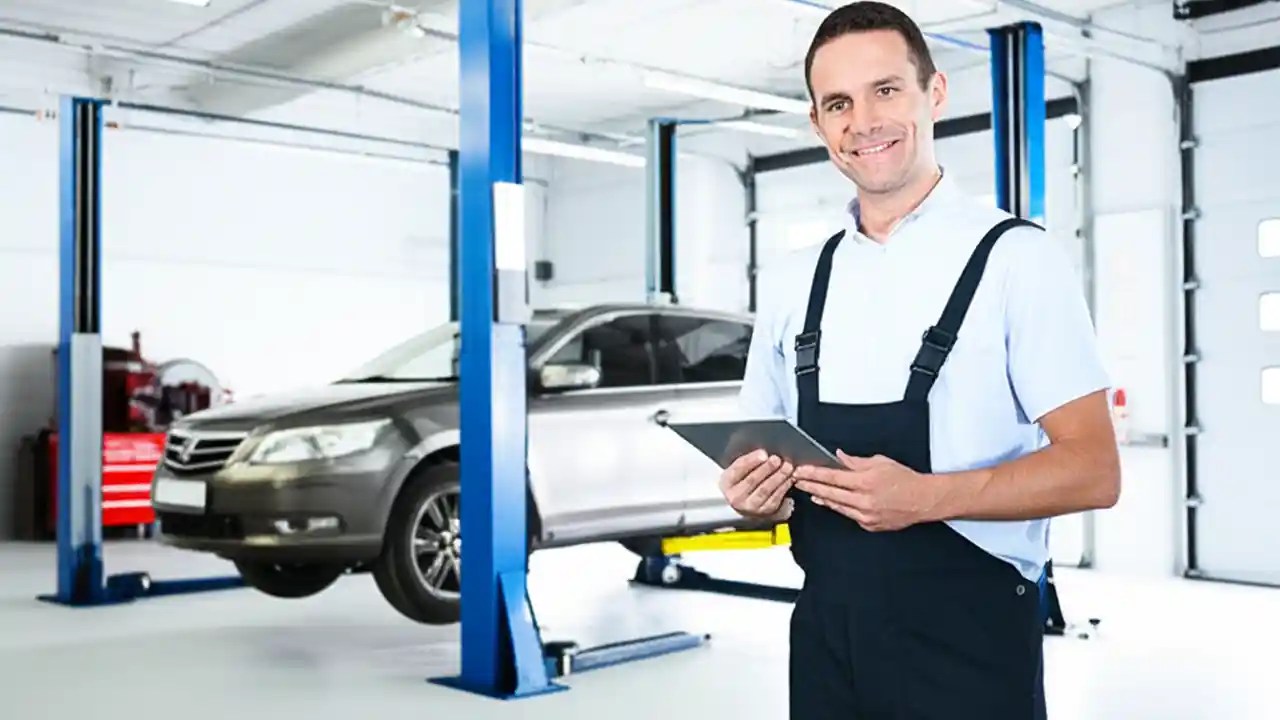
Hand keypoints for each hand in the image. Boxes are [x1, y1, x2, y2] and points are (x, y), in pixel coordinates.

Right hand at [719, 449, 794, 520]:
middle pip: (752, 480)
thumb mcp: (740, 470)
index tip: (763, 454)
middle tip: (777, 459)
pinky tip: (789, 478)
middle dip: (766, 468)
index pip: (737, 470)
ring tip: (786, 467)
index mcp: (727, 483)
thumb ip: (749, 461)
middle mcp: (736, 497)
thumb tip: (764, 453)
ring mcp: (750, 507)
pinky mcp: (765, 512)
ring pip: (765, 490)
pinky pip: (775, 498)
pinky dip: (783, 487)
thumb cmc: (744, 480)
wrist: (748, 503)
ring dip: (778, 477)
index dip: (751, 461)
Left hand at [792, 451, 940, 531]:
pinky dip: (838, 508)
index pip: (832, 477)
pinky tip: (829, 502)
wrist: (924, 500)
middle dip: (811, 486)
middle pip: (829, 493)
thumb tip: (838, 457)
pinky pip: (848, 515)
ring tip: (810, 491)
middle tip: (797, 481)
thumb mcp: (880, 462)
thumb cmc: (905, 480)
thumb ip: (855, 461)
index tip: (801, 471)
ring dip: (821, 498)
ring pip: (836, 506)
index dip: (813, 474)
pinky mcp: (869, 525)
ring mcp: (866, 515)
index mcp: (865, 482)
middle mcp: (864, 500)